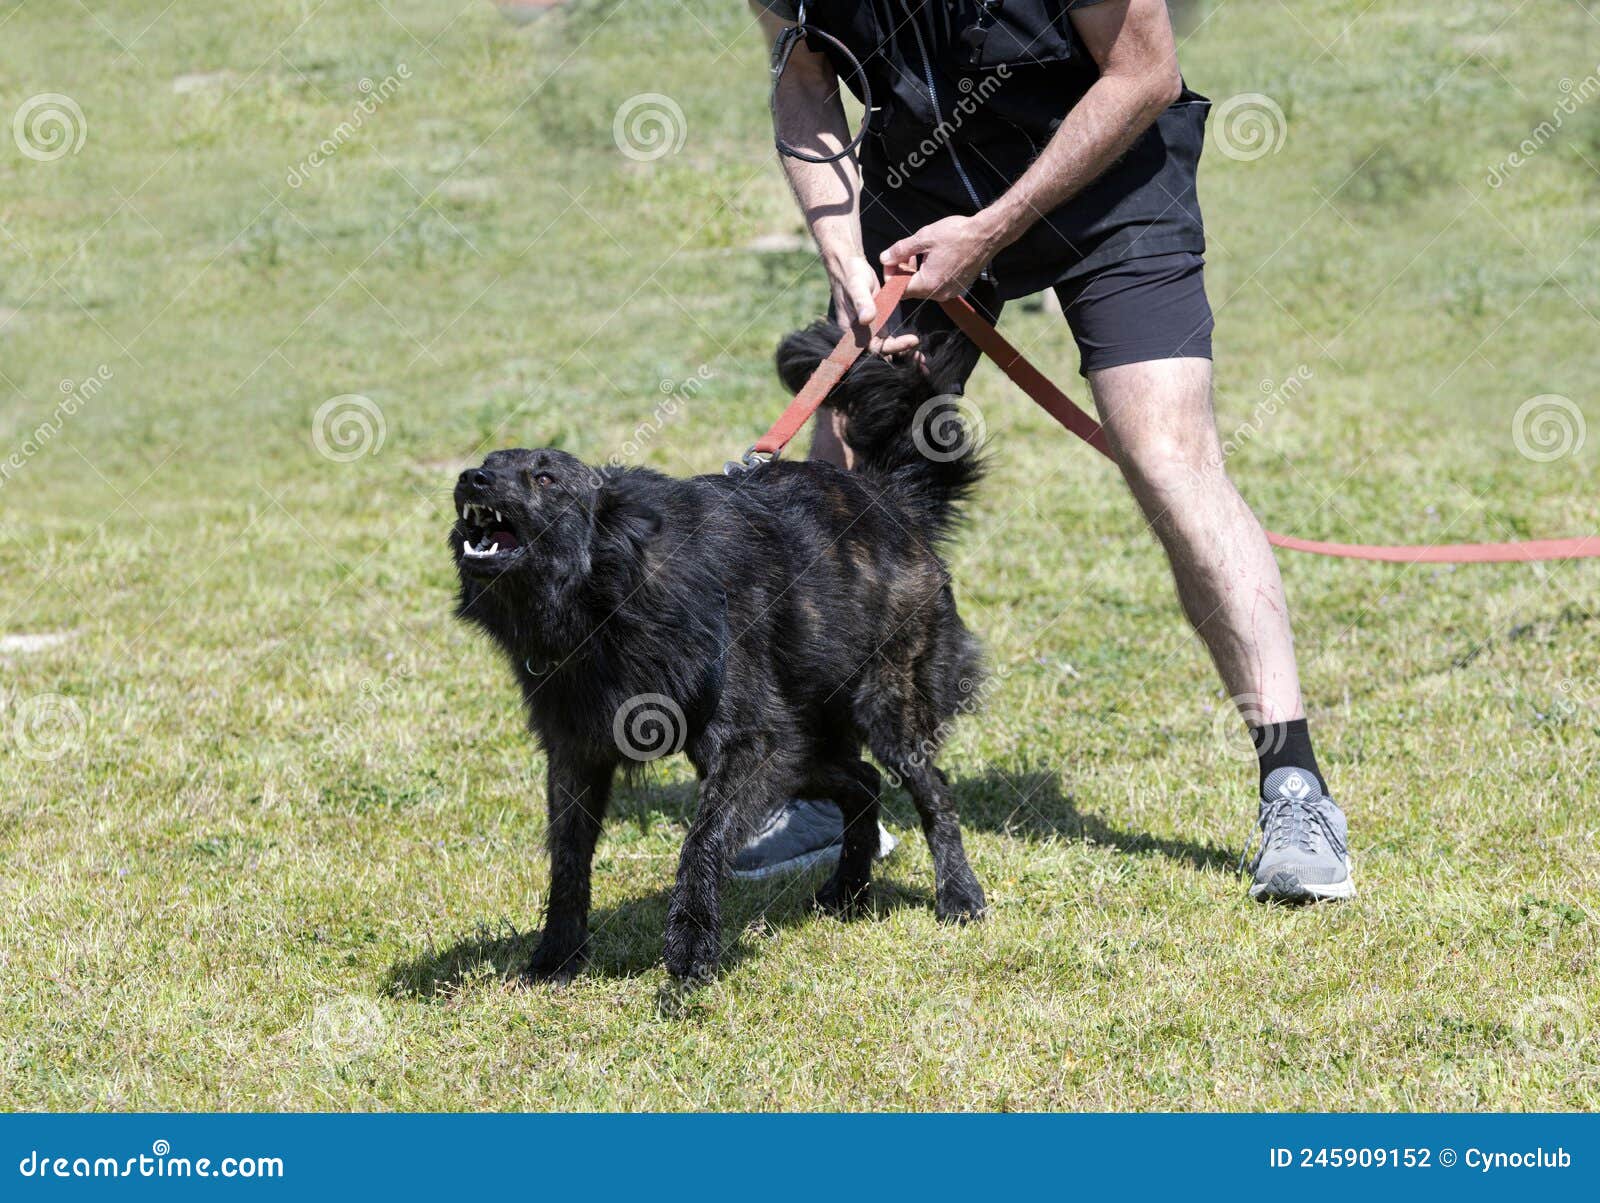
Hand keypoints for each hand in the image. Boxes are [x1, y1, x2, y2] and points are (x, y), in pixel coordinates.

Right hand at [827, 254, 919, 355]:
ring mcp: (869, 331)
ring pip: (887, 349)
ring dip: (903, 354)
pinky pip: (889, 340)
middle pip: (881, 353)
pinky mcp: (877, 325)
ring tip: (922, 359)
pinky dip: (901, 344)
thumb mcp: (857, 287)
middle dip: (901, 357)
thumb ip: (862, 303)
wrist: (849, 266)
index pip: (874, 348)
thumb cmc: (851, 275)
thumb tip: (867, 319)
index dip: (894, 347)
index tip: (913, 340)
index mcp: (852, 331)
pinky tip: (915, 346)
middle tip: (922, 360)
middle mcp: (860, 335)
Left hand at [880, 213, 1005, 300]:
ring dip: (914, 272)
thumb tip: (884, 258)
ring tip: (917, 252)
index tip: (891, 258)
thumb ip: (901, 250)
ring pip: (922, 287)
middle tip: (902, 253)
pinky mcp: (956, 287)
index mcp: (928, 284)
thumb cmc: (957, 234)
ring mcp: (949, 292)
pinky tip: (931, 257)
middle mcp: (938, 294)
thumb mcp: (924, 238)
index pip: (898, 289)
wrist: (987, 235)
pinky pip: (935, 285)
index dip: (890, 274)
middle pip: (910, 289)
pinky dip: (928, 273)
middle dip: (902, 272)